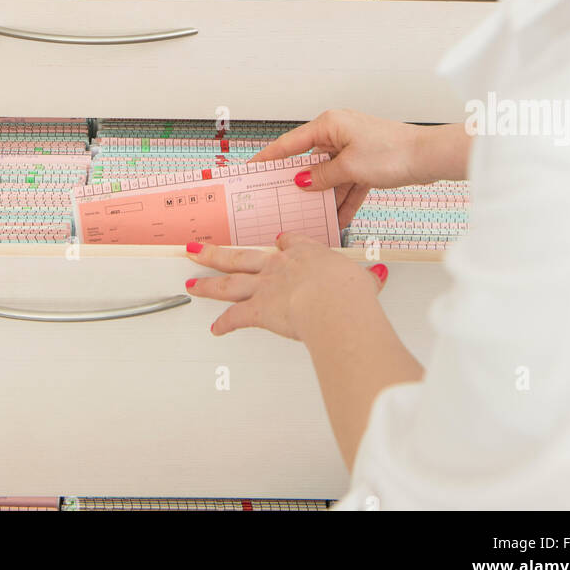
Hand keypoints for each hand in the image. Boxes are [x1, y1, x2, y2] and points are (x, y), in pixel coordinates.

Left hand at [185, 232, 387, 340]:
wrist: (334, 302)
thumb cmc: (348, 290)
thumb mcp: (364, 279)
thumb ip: (368, 279)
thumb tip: (378, 277)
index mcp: (305, 253)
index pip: (287, 242)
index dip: (280, 244)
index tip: (275, 243)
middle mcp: (279, 266)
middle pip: (241, 255)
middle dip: (216, 253)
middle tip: (197, 248)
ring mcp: (266, 286)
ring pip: (228, 282)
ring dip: (207, 282)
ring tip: (191, 280)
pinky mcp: (259, 309)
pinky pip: (235, 317)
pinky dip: (224, 324)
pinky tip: (214, 327)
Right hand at [248, 108, 425, 227]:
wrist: (429, 157)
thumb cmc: (393, 152)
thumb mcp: (350, 167)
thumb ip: (322, 176)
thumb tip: (302, 182)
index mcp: (330, 125)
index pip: (290, 143)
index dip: (270, 157)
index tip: (253, 167)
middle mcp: (339, 133)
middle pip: (311, 162)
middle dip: (301, 184)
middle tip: (280, 200)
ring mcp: (354, 149)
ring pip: (331, 176)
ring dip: (325, 198)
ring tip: (311, 218)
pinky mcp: (367, 163)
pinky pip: (348, 184)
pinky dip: (344, 200)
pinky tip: (338, 220)